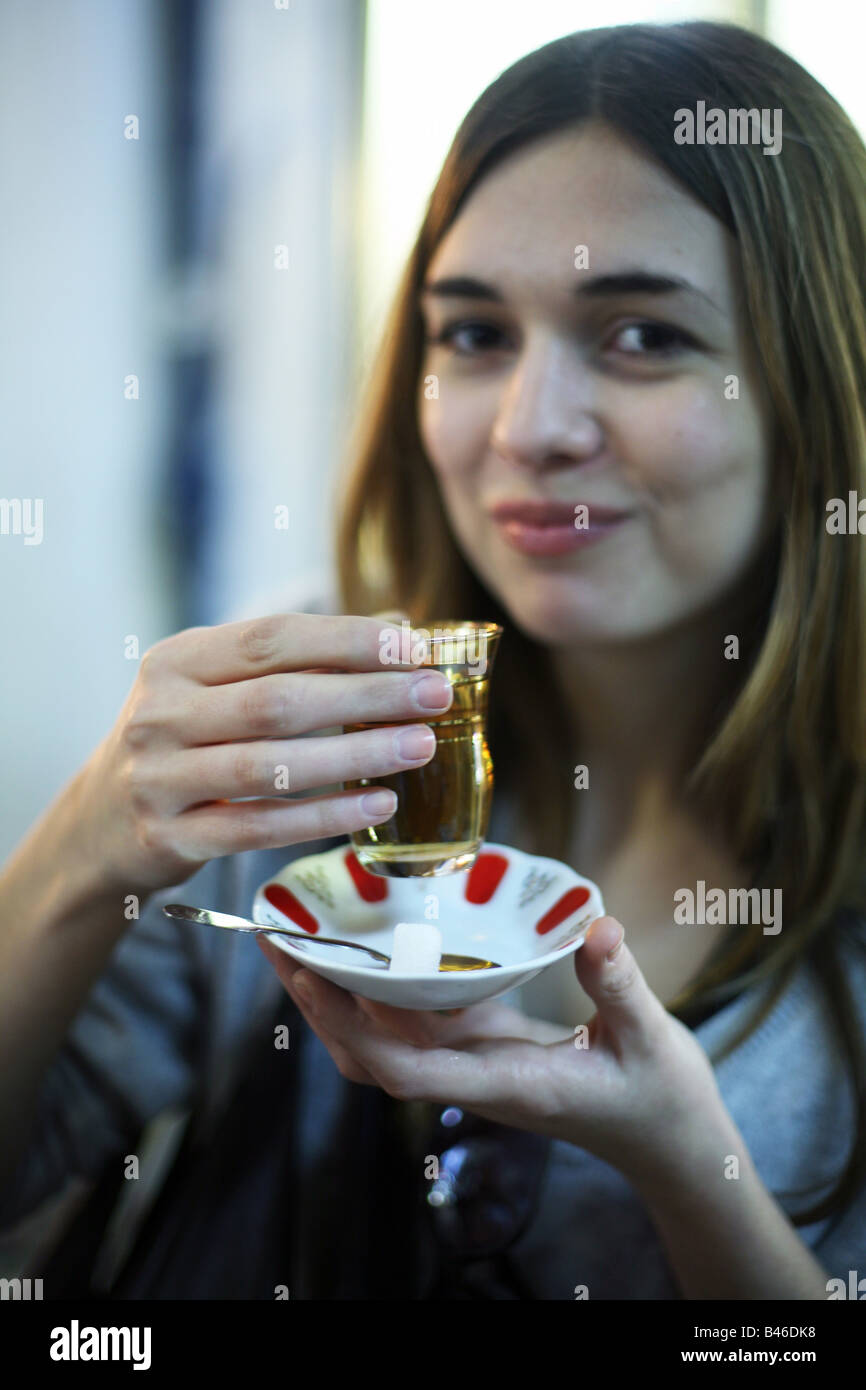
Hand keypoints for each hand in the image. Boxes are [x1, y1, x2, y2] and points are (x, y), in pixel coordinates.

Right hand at [65, 609, 451, 892]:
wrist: (101, 821)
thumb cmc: (183, 740)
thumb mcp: (212, 688)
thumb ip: (290, 664)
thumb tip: (399, 637)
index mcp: (176, 661)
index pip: (273, 639)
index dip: (348, 641)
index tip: (414, 648)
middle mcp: (161, 714)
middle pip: (279, 700)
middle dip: (367, 695)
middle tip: (435, 696)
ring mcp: (161, 779)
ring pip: (273, 765)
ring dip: (357, 754)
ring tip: (420, 746)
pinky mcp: (171, 838)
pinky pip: (260, 827)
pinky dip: (325, 816)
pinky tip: (379, 804)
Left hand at [259, 915, 728, 1190]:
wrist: (669, 1141)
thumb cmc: (661, 1100)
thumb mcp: (650, 1040)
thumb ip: (620, 985)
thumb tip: (599, 925)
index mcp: (503, 1084)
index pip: (407, 1070)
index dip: (354, 1028)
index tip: (316, 976)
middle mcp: (473, 1078)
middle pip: (370, 1054)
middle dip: (318, 1004)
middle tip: (281, 937)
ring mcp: (474, 1063)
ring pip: (382, 1040)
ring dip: (337, 997)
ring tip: (304, 935)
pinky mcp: (484, 1045)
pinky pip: (414, 1022)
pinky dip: (380, 989)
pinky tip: (372, 942)